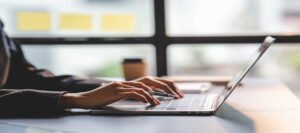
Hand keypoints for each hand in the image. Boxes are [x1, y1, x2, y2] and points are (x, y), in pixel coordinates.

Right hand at [59, 76, 182, 108]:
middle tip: (176, 93)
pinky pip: (134, 93)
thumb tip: (142, 96)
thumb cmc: (101, 99)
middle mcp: (127, 82)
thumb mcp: (118, 96)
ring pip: (143, 86)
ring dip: (155, 94)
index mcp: (129, 83)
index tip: (173, 91)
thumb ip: (129, 94)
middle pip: (151, 81)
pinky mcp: (117, 91)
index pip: (150, 81)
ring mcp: (122, 86)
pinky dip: (144, 97)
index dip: (162, 85)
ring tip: (164, 101)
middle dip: (165, 86)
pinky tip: (150, 102)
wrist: (85, 99)